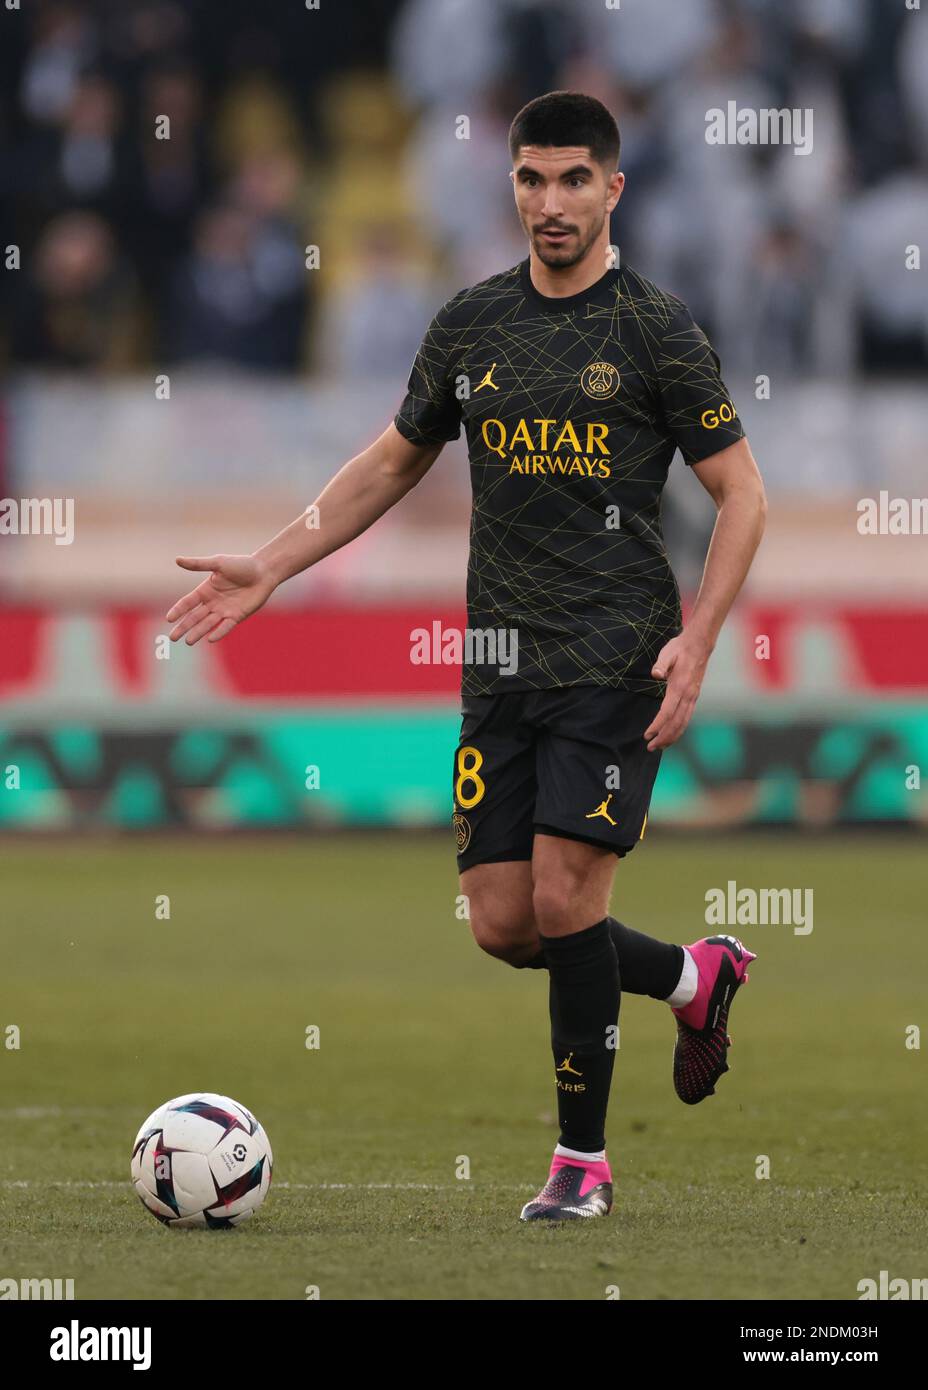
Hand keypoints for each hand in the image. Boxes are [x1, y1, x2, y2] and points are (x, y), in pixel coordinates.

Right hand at [166, 554, 276, 644]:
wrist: (263, 571)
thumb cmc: (241, 564)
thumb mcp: (218, 563)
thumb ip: (198, 564)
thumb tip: (177, 559)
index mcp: (205, 590)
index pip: (188, 602)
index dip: (178, 610)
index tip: (169, 619)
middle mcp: (213, 602)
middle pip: (195, 617)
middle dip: (184, 627)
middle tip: (173, 638)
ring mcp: (225, 610)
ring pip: (208, 624)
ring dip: (198, 632)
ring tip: (187, 642)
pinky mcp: (237, 616)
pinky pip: (226, 626)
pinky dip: (219, 632)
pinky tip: (210, 639)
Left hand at [643, 633, 711, 750]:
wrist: (699, 644)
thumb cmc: (680, 648)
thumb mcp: (667, 653)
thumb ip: (661, 665)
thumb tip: (656, 674)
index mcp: (679, 687)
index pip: (667, 712)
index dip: (657, 725)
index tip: (647, 735)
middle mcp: (688, 695)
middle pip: (677, 723)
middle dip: (664, 737)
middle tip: (650, 747)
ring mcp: (693, 697)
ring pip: (684, 723)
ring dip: (672, 736)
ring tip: (660, 746)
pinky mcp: (694, 697)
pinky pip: (687, 718)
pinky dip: (679, 729)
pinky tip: (672, 735)